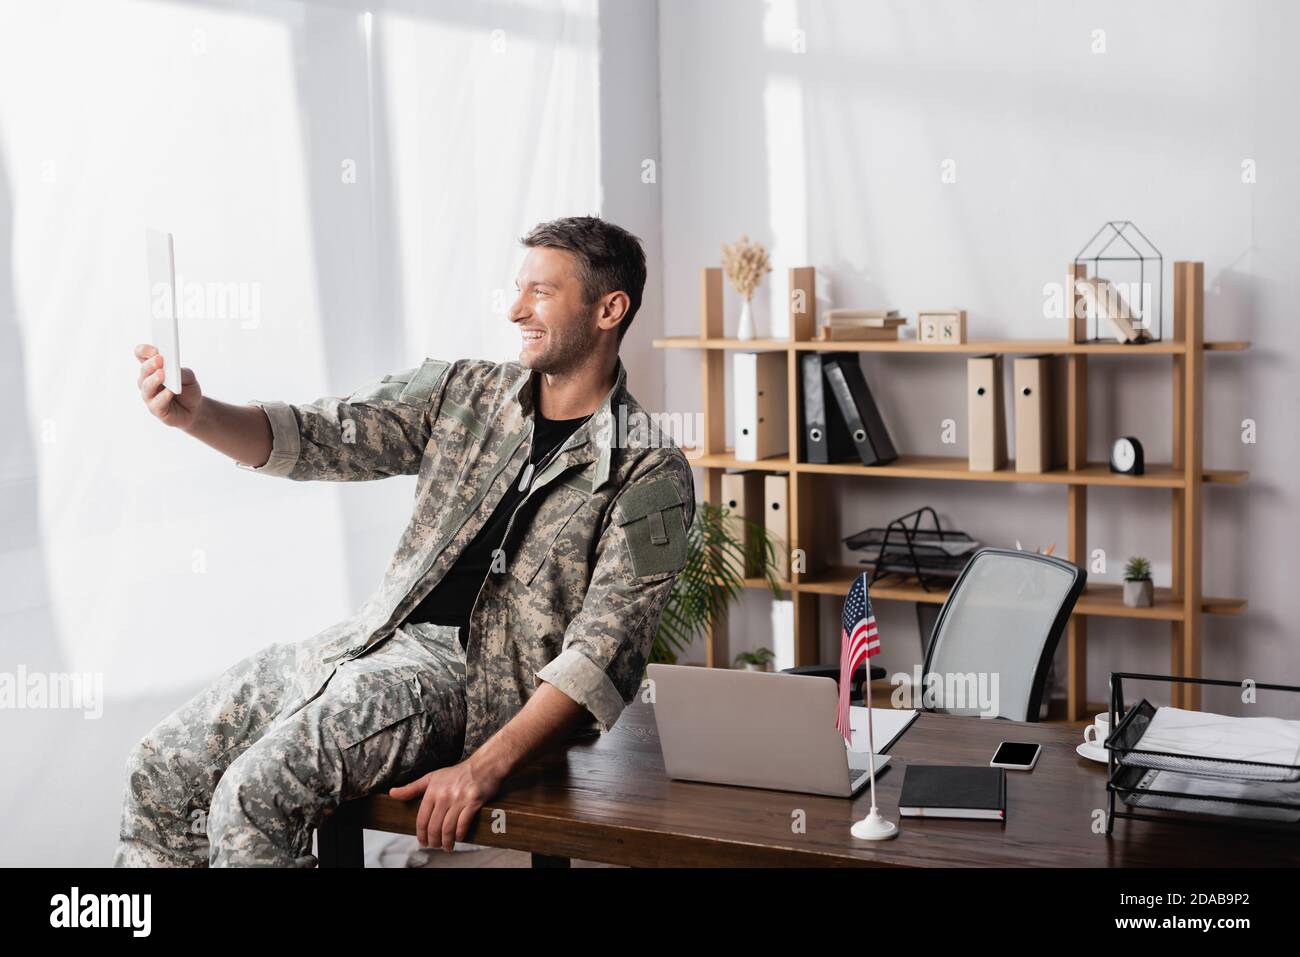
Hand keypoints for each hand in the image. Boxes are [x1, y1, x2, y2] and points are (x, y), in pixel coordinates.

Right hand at [135, 343, 202, 430]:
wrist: (194, 409)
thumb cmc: (187, 389)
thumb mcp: (189, 377)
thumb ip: (181, 371)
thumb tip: (173, 369)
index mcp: (152, 367)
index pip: (141, 354)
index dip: (145, 350)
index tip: (155, 349)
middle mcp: (147, 379)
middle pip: (144, 369)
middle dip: (151, 364)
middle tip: (160, 359)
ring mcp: (149, 394)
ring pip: (146, 386)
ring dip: (154, 379)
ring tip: (162, 374)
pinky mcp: (155, 408)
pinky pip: (156, 402)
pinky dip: (163, 396)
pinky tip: (170, 392)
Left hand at [388, 760, 502, 851]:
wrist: (483, 766)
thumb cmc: (457, 773)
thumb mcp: (432, 777)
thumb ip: (412, 788)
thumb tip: (392, 793)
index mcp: (432, 791)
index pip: (422, 819)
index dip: (421, 834)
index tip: (423, 842)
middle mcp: (444, 795)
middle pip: (434, 827)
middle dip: (434, 841)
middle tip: (436, 846)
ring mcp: (459, 799)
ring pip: (448, 828)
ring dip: (447, 842)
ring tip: (448, 846)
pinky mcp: (473, 802)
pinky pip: (463, 823)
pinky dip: (460, 834)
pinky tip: (459, 838)